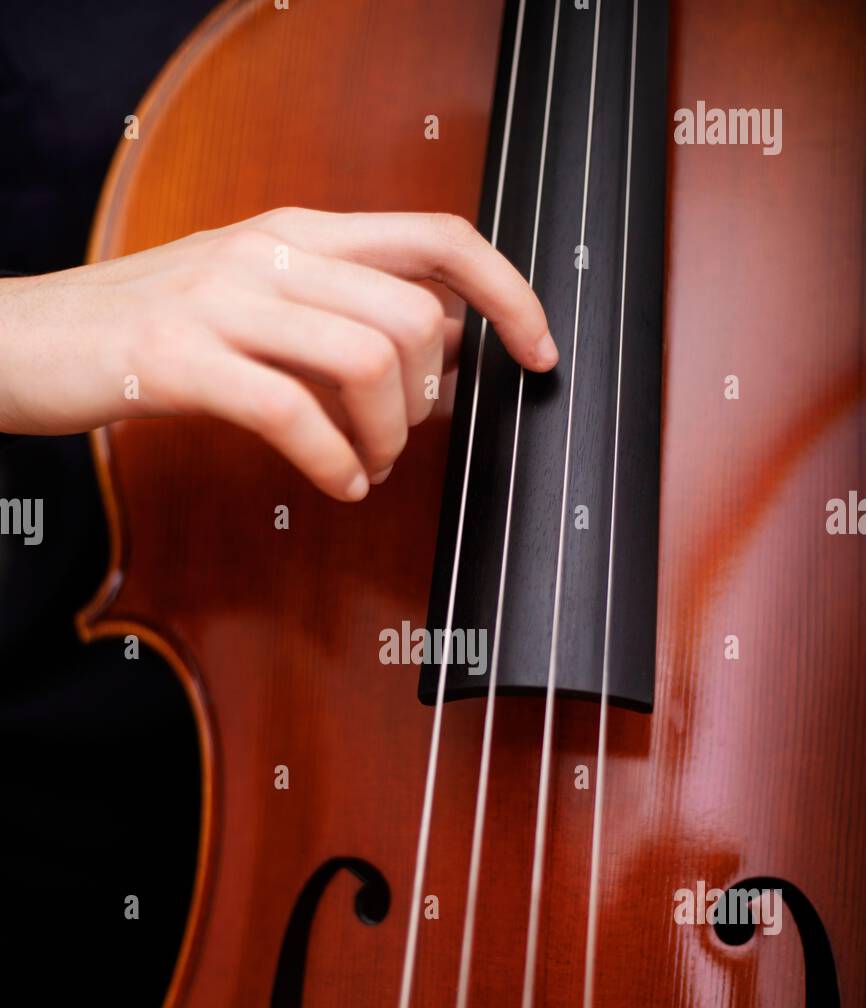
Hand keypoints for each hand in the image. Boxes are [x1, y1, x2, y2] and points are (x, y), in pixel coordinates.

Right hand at [0, 208, 557, 500]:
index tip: (539, 351)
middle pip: (414, 316)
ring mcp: (222, 299)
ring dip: (389, 436)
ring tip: (369, 464)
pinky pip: (293, 413)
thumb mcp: (260, 297)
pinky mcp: (178, 358)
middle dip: (430, 398)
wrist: (29, 336)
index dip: (507, 293)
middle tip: (404, 438)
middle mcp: (269, 250)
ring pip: (366, 360)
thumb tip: (450, 344)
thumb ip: (347, 309)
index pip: (436, 238)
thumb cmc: (150, 327)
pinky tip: (337, 483)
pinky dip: (334, 463)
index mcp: (299, 231)